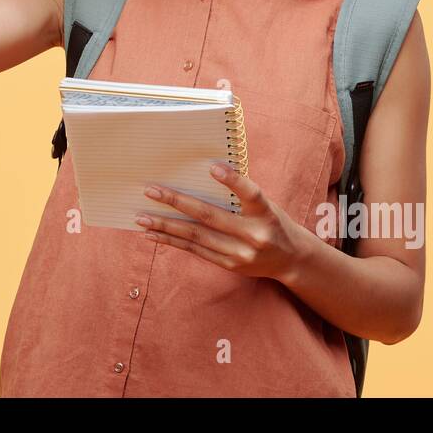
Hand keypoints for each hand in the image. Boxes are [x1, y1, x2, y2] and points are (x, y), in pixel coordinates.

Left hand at [135, 162, 308, 282]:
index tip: (212, 167)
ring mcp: (240, 253)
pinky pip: (195, 251)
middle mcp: (253, 234)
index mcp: (266, 212)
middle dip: (177, 202)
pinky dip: (172, 241)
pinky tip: (152, 234)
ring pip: (196, 237)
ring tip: (141, 217)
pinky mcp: (228, 265)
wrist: (291, 259)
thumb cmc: (272, 221)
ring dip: (166, 226)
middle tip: (151, 190)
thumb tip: (201, 174)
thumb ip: (239, 194)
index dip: (233, 180)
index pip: (251, 193)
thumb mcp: (265, 204)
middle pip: (210, 216)